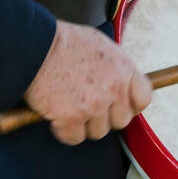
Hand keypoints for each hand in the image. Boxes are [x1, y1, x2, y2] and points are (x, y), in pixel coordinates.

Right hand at [23, 20, 152, 146]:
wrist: (33, 46)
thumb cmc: (61, 41)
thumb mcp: (99, 44)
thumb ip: (114, 66)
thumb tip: (119, 81)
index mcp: (123, 67)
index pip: (143, 98)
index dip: (131, 105)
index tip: (119, 105)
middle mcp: (113, 88)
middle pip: (121, 120)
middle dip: (105, 116)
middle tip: (87, 106)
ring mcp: (93, 105)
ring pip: (97, 132)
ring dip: (84, 124)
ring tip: (69, 106)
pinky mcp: (71, 118)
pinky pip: (74, 137)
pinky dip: (64, 130)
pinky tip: (56, 115)